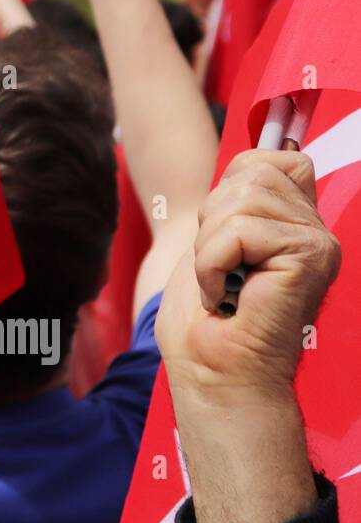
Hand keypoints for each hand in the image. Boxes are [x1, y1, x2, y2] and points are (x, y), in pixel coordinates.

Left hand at [156, 149, 340, 402]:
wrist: (212, 371)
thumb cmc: (205, 317)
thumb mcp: (214, 238)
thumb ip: (238, 197)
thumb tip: (262, 151)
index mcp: (294, 222)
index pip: (266, 159)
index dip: (229, 189)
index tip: (222, 240)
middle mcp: (314, 228)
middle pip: (249, 174)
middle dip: (212, 221)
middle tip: (221, 270)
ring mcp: (318, 242)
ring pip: (240, 201)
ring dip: (210, 247)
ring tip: (223, 285)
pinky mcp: (309, 257)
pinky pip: (237, 231)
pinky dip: (212, 263)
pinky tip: (224, 295)